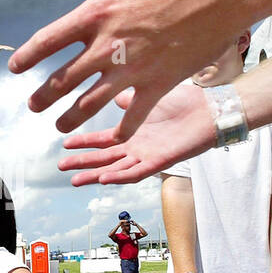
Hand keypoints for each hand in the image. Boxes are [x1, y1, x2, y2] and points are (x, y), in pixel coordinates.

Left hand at [8, 0, 242, 138]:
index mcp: (96, 14)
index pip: (48, 39)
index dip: (28, 56)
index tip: (16, 68)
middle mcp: (107, 46)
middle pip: (62, 79)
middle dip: (44, 96)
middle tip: (33, 106)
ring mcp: (132, 69)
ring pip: (90, 104)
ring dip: (70, 118)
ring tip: (59, 128)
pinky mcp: (158, 84)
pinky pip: (133, 115)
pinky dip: (122, 130)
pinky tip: (114, 138)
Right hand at [57, 78, 215, 185]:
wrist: (210, 109)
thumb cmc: (185, 103)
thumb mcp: (150, 95)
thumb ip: (130, 98)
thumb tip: (114, 92)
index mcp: (134, 133)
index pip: (103, 141)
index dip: (84, 142)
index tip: (64, 142)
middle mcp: (138, 147)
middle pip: (104, 158)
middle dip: (82, 163)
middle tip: (61, 167)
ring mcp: (148, 156)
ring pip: (116, 170)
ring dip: (96, 175)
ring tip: (76, 180)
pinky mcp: (161, 161)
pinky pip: (137, 173)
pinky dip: (120, 177)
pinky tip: (105, 178)